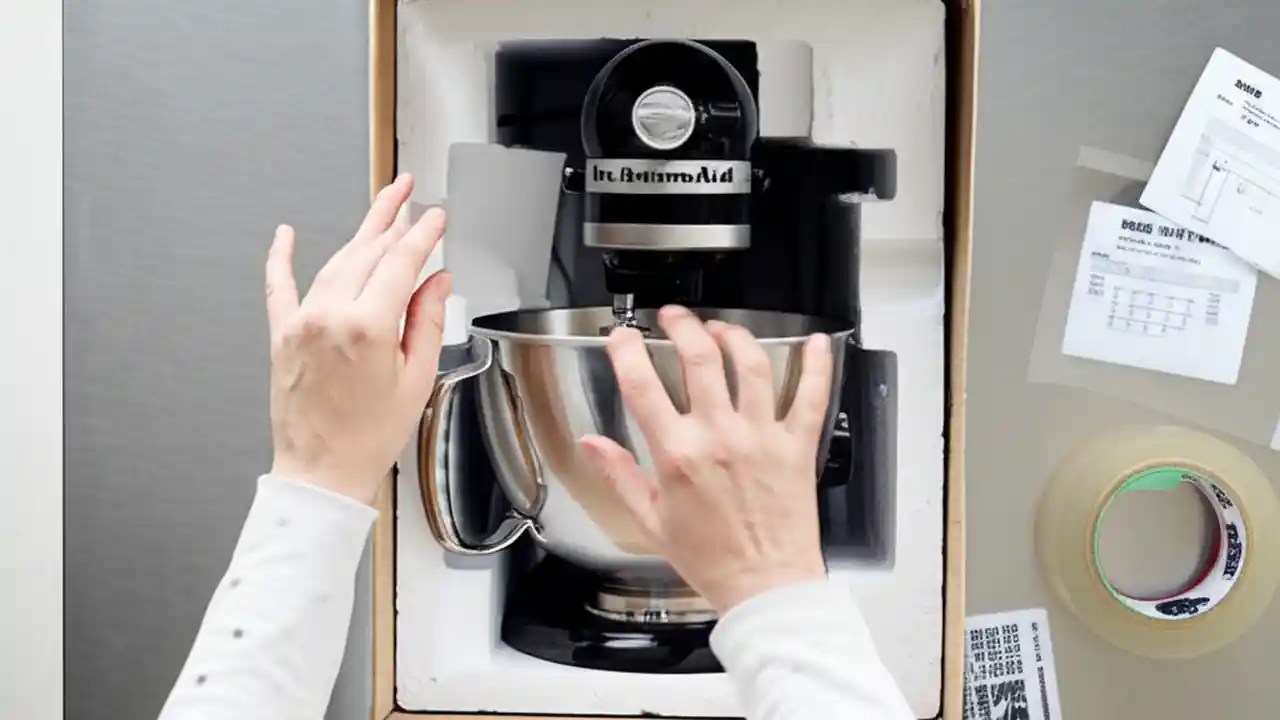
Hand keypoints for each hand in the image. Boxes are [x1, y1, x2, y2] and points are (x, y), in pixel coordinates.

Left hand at [265, 174, 449, 505]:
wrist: (321, 472)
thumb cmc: (369, 437)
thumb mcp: (417, 380)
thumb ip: (426, 321)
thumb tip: (437, 283)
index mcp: (368, 327)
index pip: (402, 262)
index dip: (423, 234)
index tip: (436, 217)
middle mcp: (330, 316)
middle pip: (367, 251)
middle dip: (392, 217)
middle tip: (409, 192)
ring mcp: (302, 322)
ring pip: (335, 262)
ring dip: (360, 233)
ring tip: (381, 210)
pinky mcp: (282, 334)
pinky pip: (279, 285)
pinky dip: (281, 257)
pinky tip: (285, 235)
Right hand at [579, 306, 834, 612]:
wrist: (764, 587)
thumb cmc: (710, 559)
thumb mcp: (650, 520)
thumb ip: (618, 475)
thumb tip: (589, 443)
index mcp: (677, 455)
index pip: (642, 385)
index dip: (626, 351)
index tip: (622, 337)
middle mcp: (719, 438)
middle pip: (699, 359)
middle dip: (682, 325)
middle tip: (674, 317)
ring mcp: (761, 438)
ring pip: (751, 365)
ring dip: (734, 335)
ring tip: (721, 328)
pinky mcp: (796, 446)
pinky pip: (811, 396)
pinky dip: (817, 365)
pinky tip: (817, 342)